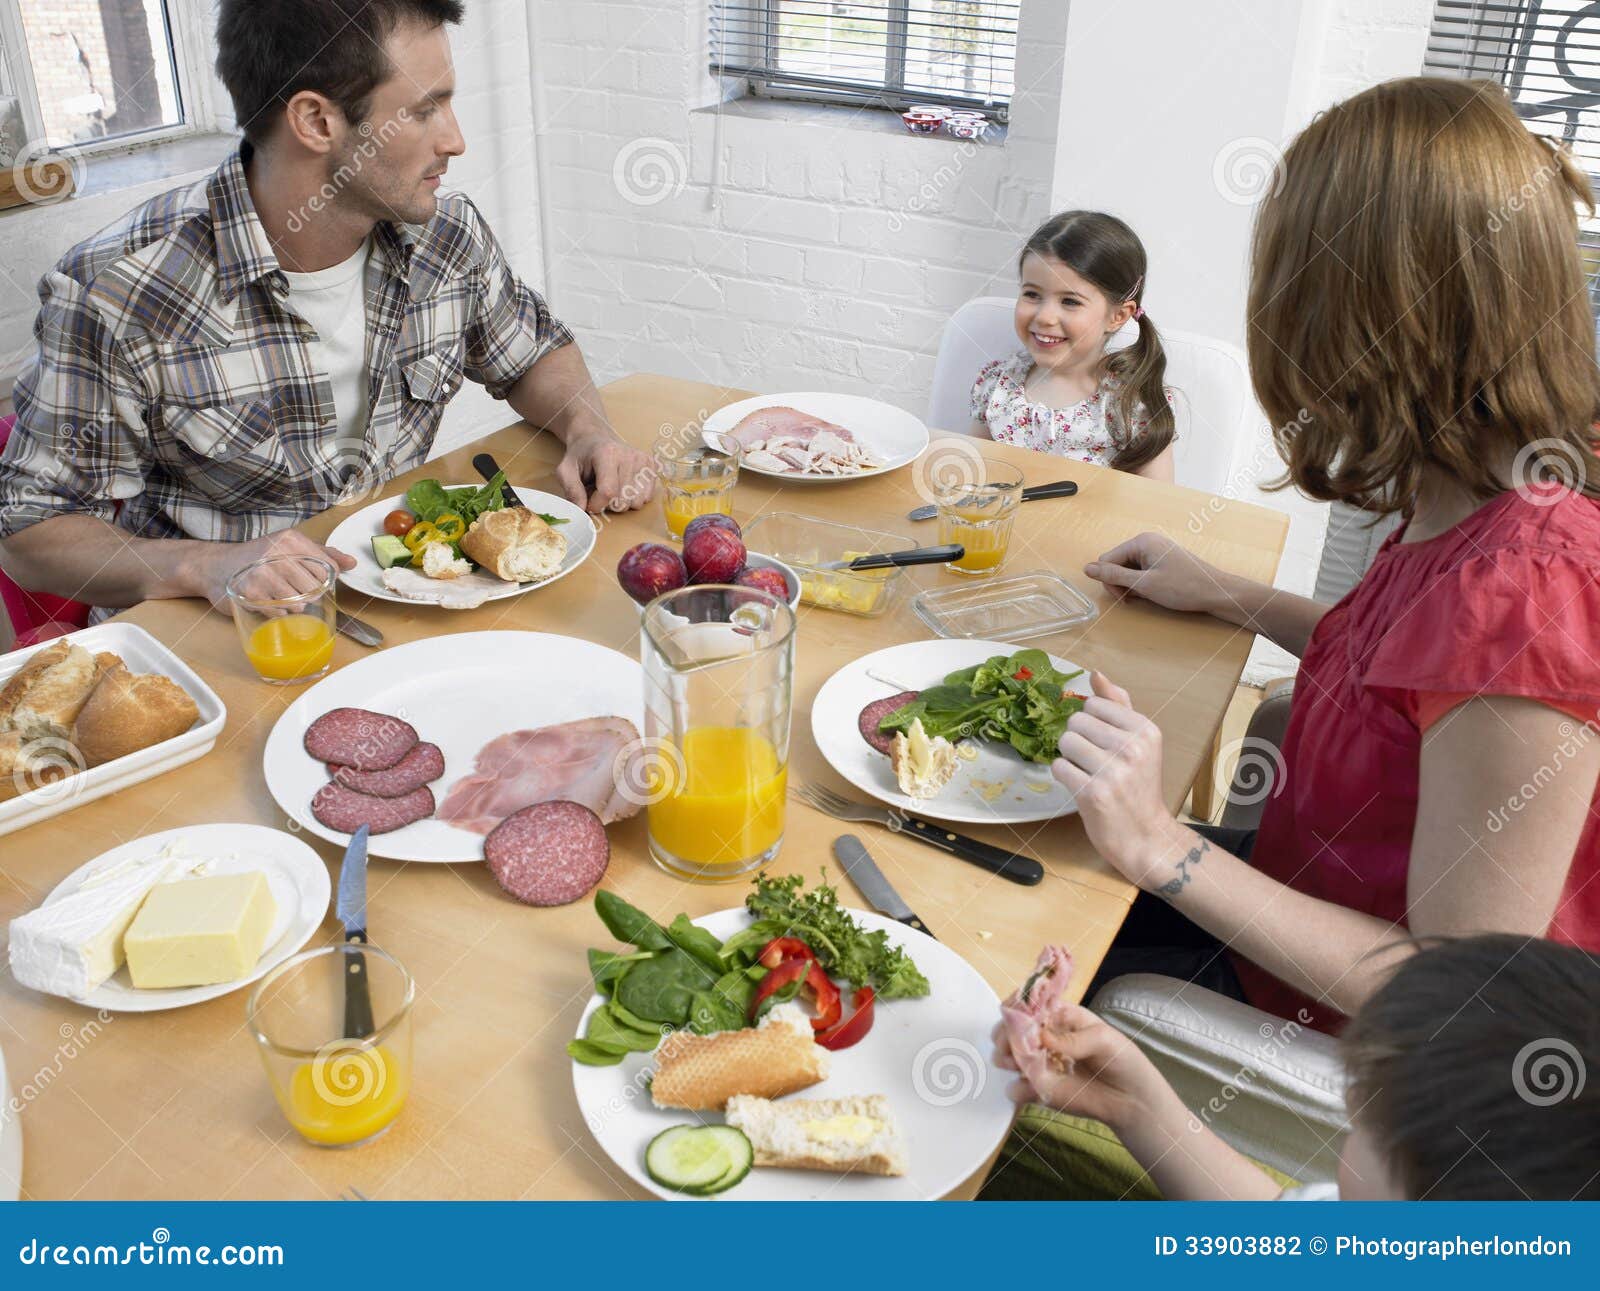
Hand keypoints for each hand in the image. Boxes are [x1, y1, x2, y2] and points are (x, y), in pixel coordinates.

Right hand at [190, 528, 355, 612]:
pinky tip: (267, 601)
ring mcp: (263, 574)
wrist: (214, 566)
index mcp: (291, 540)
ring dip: (292, 606)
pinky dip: (277, 613)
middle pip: (316, 588)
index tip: (311, 579)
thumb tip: (352, 563)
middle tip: (290, 588)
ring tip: (277, 594)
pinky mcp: (252, 594)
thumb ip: (322, 554)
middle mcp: (278, 554)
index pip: (328, 567)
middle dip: (308, 594)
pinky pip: (280, 613)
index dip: (325, 579)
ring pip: (300, 604)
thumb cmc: (257, 558)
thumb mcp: (289, 547)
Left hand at [556, 426, 655, 514]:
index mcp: (607, 454)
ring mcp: (643, 460)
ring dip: (621, 502)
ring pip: (636, 502)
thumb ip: (571, 490)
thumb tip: (581, 510)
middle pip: (623, 501)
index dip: (596, 505)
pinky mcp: (651, 465)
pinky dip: (633, 498)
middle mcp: (629, 455)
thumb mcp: (565, 470)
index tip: (588, 502)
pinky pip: (646, 497)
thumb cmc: (581, 455)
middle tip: (598, 492)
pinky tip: (623, 486)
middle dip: (608, 504)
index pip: (608, 492)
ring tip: (611, 489)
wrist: (595, 438)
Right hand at [992, 1004, 1163, 1128]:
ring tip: (1019, 1065)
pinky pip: (1016, 1088)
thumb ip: (1074, 1038)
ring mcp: (1040, 1064)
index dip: (1017, 1009)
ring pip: (1006, 1057)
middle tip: (1010, 1045)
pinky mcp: (1039, 1089)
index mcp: (1060, 1016)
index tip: (1014, 1018)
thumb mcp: (1104, 1039)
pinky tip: (1032, 1088)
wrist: (1132, 1100)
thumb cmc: (1122, 1060)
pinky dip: (1017, 1088)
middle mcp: (1045, 1038)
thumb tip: (1043, 1038)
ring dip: (1005, 1058)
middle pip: (1011, 1029)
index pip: (1029, 1004)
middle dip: (1004, 1035)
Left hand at [1051, 672, 1186, 885]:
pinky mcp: (1093, 793)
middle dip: (1078, 739)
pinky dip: (1064, 775)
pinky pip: (1059, 767)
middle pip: (1076, 721)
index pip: (1095, 703)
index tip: (1104, 742)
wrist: (1144, 835)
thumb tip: (1096, 674)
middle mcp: (1132, 747)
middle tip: (1094, 761)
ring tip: (1086, 772)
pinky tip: (1080, 785)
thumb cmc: (1138, 786)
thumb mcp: (1139, 741)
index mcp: (1145, 730)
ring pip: (1065, 742)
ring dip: (1069, 757)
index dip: (1091, 722)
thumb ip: (1118, 706)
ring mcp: (1113, 771)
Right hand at [1084, 531, 1228, 613]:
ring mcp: (1155, 550)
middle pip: (1116, 563)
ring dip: (1131, 585)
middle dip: (1120, 583)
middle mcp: (1147, 541)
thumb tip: (1086, 569)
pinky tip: (1153, 592)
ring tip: (1147, 596)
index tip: (1124, 598)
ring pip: (1128, 569)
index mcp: (1141, 542)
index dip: (1109, 581)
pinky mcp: (1162, 560)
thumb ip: (1113, 576)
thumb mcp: (1144, 584)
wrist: (1216, 592)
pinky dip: (1142, 584)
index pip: (1106, 560)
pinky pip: (1141, 570)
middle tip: (1135, 599)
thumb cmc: (1184, 587)